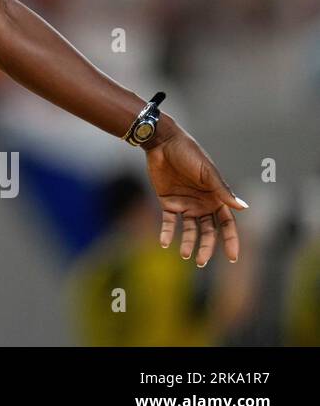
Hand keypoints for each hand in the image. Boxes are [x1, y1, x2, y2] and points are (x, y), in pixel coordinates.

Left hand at [144, 119, 246, 265]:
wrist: (162, 143)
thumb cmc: (189, 153)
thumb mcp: (207, 172)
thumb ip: (222, 191)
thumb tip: (243, 208)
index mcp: (216, 197)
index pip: (227, 224)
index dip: (231, 240)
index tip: (233, 258)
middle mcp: (203, 204)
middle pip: (209, 231)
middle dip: (207, 247)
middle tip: (201, 262)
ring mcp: (185, 204)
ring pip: (190, 230)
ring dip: (188, 243)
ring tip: (185, 254)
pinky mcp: (168, 202)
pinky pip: (169, 222)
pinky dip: (168, 233)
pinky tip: (165, 243)